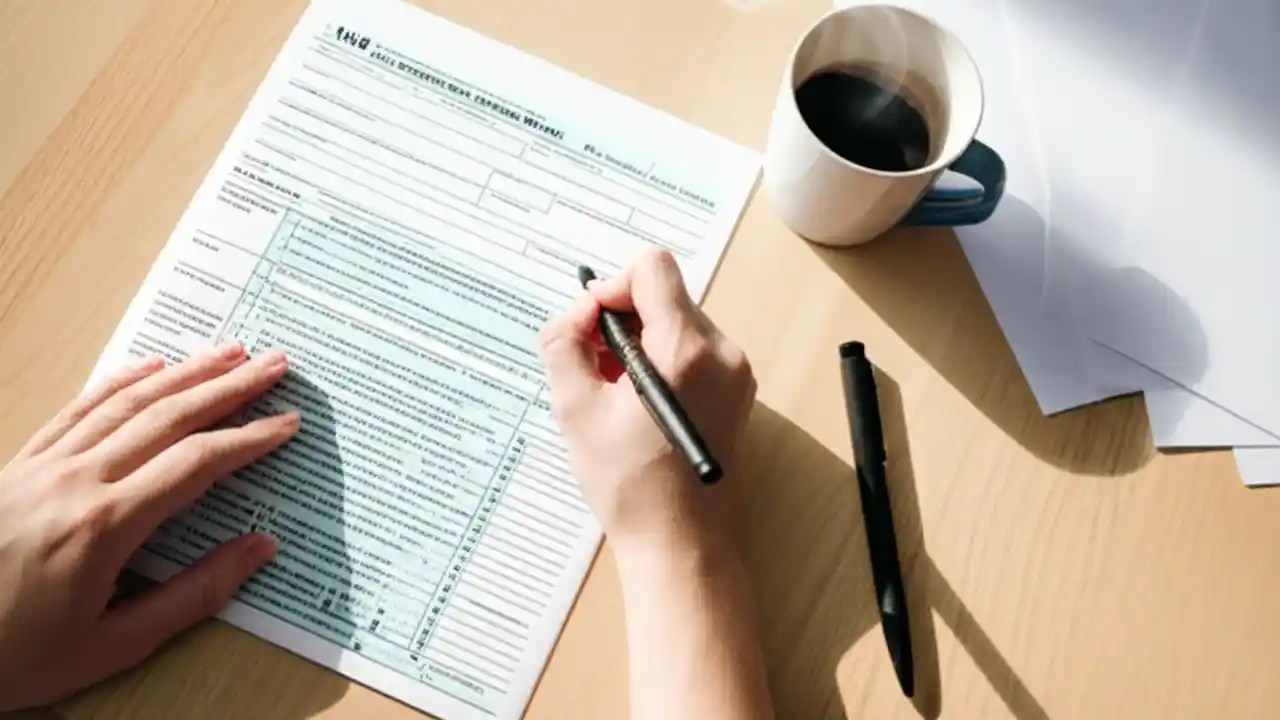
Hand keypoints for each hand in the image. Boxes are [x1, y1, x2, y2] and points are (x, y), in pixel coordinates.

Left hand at [0, 343, 297, 710]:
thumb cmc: (16, 656)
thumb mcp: (114, 646)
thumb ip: (193, 596)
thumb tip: (259, 550)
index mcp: (103, 526)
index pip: (196, 464)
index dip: (249, 439)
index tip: (288, 422)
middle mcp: (73, 482)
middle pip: (167, 417)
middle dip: (228, 387)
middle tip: (274, 364)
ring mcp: (41, 467)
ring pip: (125, 403)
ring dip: (183, 372)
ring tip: (228, 352)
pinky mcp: (17, 465)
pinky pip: (76, 411)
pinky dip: (117, 383)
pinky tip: (150, 365)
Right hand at [538, 248, 755, 556]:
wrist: (680, 543)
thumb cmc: (629, 485)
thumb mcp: (574, 408)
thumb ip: (565, 342)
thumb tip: (579, 312)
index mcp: (684, 349)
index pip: (651, 268)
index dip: (611, 286)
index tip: (591, 327)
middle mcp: (721, 352)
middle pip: (664, 295)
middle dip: (621, 321)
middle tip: (594, 367)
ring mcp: (736, 372)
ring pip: (678, 323)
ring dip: (639, 344)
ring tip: (614, 394)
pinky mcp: (738, 392)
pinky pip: (694, 352)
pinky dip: (661, 363)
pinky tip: (638, 405)